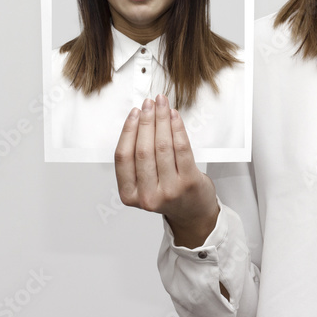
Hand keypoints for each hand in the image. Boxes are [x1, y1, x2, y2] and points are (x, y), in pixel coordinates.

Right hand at [114, 94, 219, 247]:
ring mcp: (170, 190)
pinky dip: (177, 128)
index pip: (123, 157)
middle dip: (145, 121)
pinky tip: (174, 117)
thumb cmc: (168, 193)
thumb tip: (139, 119)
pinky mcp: (189, 182)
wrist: (193, 213)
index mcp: (130, 195)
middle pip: (143, 150)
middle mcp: (148, 196)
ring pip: (162, 147)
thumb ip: (138, 161)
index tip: (134, 113)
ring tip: (162, 105)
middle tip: (149, 104)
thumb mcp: (144, 184)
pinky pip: (182, 148)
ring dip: (161, 120)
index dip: (128, 131)